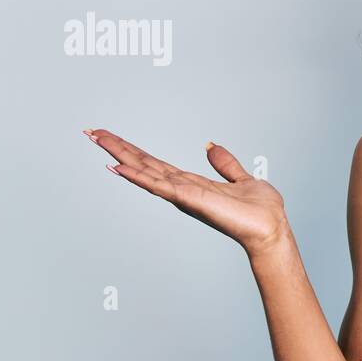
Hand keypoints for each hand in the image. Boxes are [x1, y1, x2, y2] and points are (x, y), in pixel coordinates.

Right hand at [87, 128, 289, 255]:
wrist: (271, 229)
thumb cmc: (259, 211)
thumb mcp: (242, 178)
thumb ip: (225, 164)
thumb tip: (210, 146)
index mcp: (191, 183)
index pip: (155, 163)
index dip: (133, 150)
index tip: (111, 136)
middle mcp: (182, 189)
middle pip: (143, 164)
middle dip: (117, 148)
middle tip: (91, 132)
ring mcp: (183, 195)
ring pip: (145, 171)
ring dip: (120, 156)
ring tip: (97, 140)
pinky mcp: (190, 200)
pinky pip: (159, 186)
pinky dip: (138, 177)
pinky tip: (118, 167)